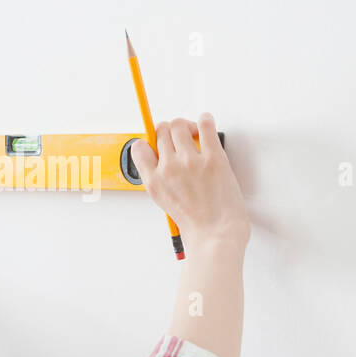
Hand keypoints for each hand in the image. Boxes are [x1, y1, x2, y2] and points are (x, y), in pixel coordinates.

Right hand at [127, 113, 249, 251]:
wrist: (216, 236)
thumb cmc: (196, 225)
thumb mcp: (165, 202)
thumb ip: (162, 179)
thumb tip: (165, 157)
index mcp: (153, 181)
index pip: (138, 146)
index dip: (150, 142)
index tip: (159, 142)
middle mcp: (169, 168)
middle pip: (162, 131)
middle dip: (171, 131)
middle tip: (181, 138)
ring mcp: (191, 161)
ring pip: (181, 124)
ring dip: (187, 125)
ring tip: (195, 133)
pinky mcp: (213, 158)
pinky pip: (205, 124)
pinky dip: (205, 120)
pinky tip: (206, 126)